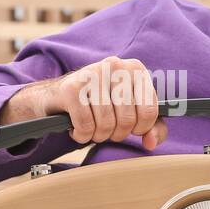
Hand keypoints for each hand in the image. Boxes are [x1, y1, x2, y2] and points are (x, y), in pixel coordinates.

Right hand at [1, 56, 167, 149]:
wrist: (58, 97)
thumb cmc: (99, 105)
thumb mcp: (129, 112)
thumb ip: (151, 127)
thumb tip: (151, 142)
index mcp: (135, 69)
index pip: (150, 110)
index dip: (140, 128)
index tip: (131, 129)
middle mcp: (115, 66)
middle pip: (127, 119)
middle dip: (117, 134)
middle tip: (107, 130)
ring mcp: (92, 74)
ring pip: (106, 123)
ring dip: (98, 136)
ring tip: (92, 128)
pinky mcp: (72, 88)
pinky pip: (85, 125)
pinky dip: (82, 135)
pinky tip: (78, 129)